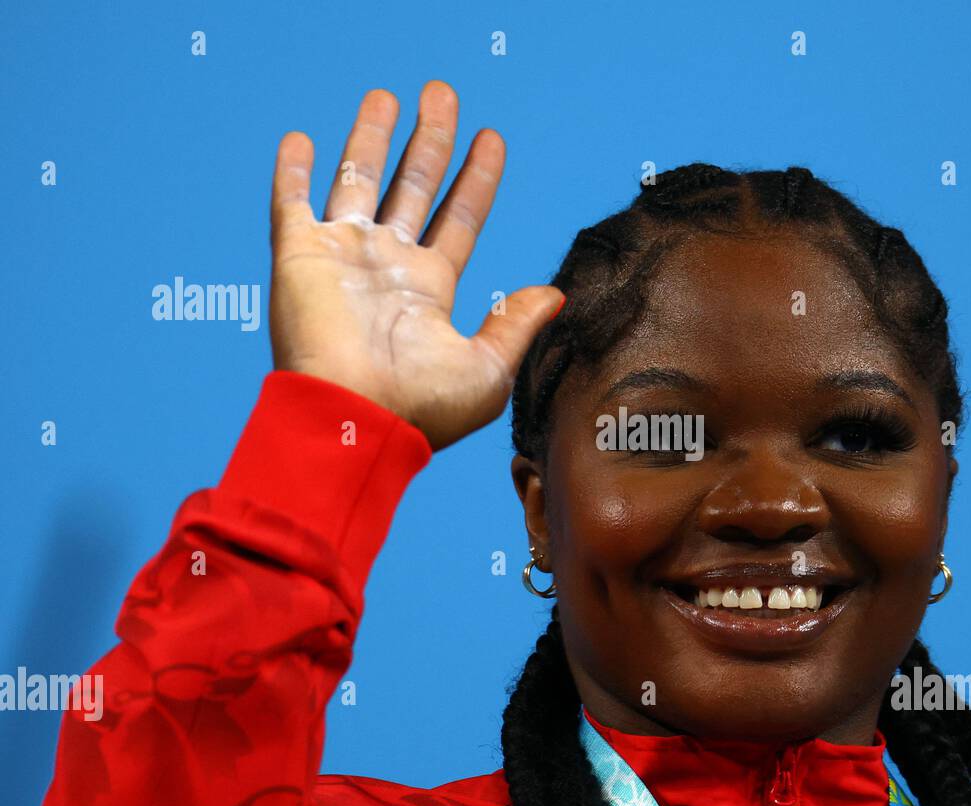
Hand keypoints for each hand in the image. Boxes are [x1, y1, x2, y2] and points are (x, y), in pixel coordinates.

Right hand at [267, 81, 564, 452]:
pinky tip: (301, 140)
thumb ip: (517, 324)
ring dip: (371, 138)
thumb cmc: (421, 410)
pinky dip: (293, 172)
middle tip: (443, 94)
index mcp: (429, 291)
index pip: (459, 219)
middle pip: (413, 187)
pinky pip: (292, 203)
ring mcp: (342, 258)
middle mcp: (387, 267)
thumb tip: (556, 294)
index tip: (492, 139)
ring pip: (358, 181)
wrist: (354, 423)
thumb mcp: (489, 369)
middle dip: (430, 141)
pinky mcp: (298, 257)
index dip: (476, 179)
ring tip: (387, 96)